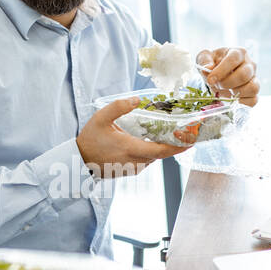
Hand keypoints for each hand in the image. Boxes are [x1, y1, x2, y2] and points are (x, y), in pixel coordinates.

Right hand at [76, 96, 192, 176]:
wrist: (79, 161)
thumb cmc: (90, 139)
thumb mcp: (101, 118)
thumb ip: (119, 107)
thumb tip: (137, 99)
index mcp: (130, 149)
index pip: (161, 151)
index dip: (178, 147)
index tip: (192, 140)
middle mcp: (135, 162)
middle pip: (161, 154)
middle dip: (175, 144)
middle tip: (187, 132)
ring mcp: (133, 168)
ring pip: (154, 157)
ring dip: (162, 147)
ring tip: (171, 133)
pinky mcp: (130, 171)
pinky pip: (146, 160)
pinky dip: (152, 151)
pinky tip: (151, 140)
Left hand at [196, 47, 259, 105]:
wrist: (218, 73)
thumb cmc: (213, 63)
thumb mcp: (204, 57)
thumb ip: (204, 60)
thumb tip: (208, 68)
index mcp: (238, 53)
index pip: (233, 59)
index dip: (221, 71)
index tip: (210, 80)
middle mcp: (250, 64)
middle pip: (244, 75)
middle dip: (227, 83)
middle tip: (217, 85)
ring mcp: (254, 78)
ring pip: (253, 88)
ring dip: (236, 93)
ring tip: (226, 92)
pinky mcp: (253, 91)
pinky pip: (253, 100)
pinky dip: (242, 102)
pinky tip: (232, 98)